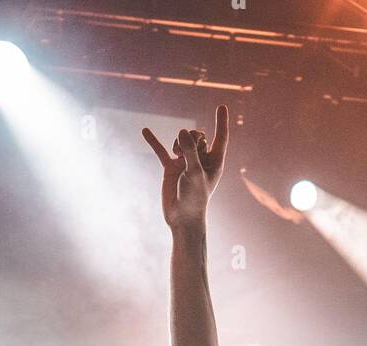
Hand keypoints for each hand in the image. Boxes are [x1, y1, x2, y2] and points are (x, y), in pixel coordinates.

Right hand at [142, 104, 228, 227]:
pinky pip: (161, 151)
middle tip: (186, 152)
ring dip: (178, 144)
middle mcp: (201, 160)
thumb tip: (182, 130)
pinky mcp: (171, 168)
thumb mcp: (194, 173)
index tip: (221, 106)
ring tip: (177, 156)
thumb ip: (190, 151)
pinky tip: (145, 131)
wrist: (181, 218)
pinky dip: (154, 142)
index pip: (221, 137)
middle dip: (191, 138)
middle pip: (197, 135)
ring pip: (182, 140)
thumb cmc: (194, 199)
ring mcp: (185, 163)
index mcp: (214, 162)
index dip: (221, 122)